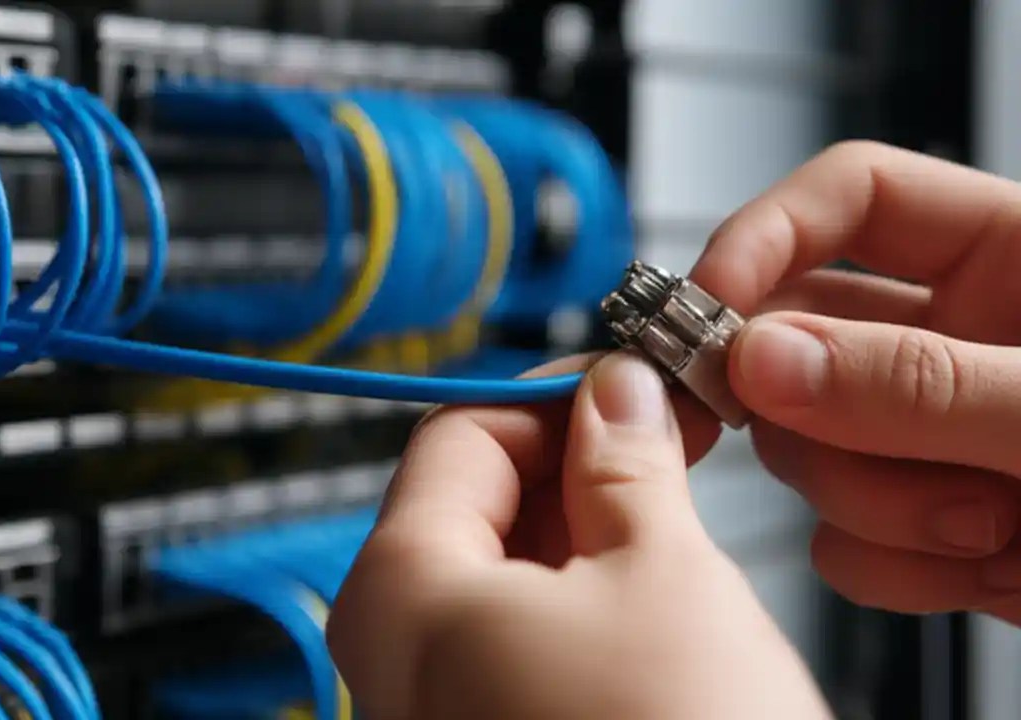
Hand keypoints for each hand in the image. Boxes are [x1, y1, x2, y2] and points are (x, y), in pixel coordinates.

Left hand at [326, 354, 829, 719]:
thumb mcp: (662, 573)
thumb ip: (626, 464)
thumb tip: (616, 397)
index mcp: (403, 592)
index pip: (457, 434)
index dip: (551, 395)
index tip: (625, 382)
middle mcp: (395, 659)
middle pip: (473, 505)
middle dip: (574, 462)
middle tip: (665, 435)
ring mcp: (437, 713)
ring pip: (503, 576)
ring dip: (587, 529)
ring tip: (675, 507)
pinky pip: (519, 645)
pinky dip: (583, 601)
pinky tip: (652, 592)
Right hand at [691, 140, 1020, 620]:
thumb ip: (926, 383)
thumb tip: (767, 360)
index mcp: (1012, 263)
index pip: (850, 201)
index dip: (765, 234)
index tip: (708, 304)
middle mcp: (957, 346)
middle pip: (798, 339)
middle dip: (807, 404)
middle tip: (811, 432)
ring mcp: (937, 441)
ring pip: (811, 451)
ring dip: (878, 500)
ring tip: (993, 523)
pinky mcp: (934, 527)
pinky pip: (847, 541)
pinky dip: (899, 567)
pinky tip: (989, 568)